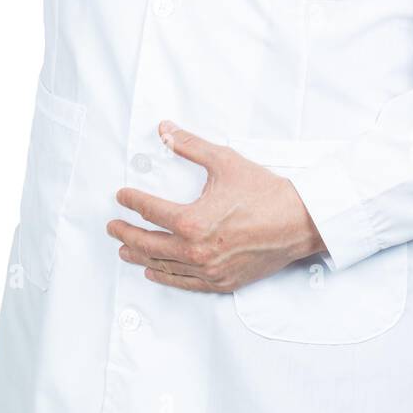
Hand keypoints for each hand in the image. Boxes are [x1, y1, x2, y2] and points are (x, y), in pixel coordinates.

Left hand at [106, 120, 326, 291]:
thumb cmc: (266, 193)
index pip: (149, 211)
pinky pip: (185, 282)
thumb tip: (165, 130)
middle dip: (126, 234)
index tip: (122, 196)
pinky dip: (166, 276)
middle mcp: (196, 250)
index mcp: (192, 221)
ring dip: (140, 256)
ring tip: (125, 250)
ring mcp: (209, 270)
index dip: (131, 202)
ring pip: (163, 265)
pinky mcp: (222, 281)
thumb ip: (189, 146)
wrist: (300, 222)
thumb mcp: (224, 161)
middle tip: (113, 227)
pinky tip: (154, 271)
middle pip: (148, 243)